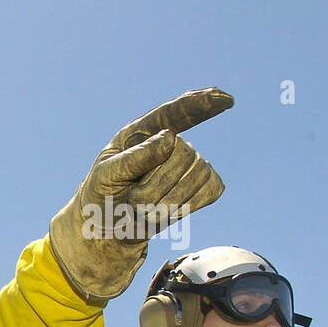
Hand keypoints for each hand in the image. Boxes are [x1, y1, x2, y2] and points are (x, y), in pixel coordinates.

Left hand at [49, 88, 232, 301]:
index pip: (174, 112)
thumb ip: (133, 158)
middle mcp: (169, 143)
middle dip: (156, 185)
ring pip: (198, 174)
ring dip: (168, 200)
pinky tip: (167, 211)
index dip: (200, 103)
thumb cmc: (102, 195)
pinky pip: (211, 190)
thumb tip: (170, 138)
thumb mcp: (106, 176)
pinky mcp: (202, 186)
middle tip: (132, 201)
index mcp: (142, 133)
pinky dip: (187, 206)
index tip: (224, 98)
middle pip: (183, 154)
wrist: (109, 228)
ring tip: (144, 209)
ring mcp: (188, 164)